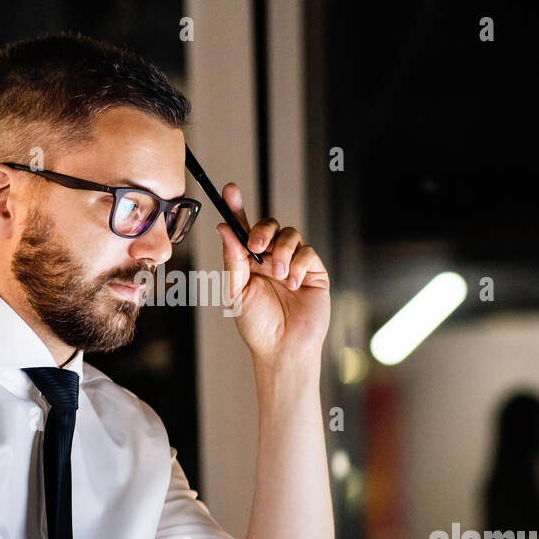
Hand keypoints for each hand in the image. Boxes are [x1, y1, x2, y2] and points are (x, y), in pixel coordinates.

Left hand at [216, 184, 330, 364]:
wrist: (282, 348)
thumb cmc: (257, 326)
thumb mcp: (236, 292)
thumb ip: (233, 260)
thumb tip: (225, 229)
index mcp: (249, 262)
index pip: (243, 229)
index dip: (237, 207)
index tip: (229, 190)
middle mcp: (271, 259)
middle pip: (270, 226)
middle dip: (263, 230)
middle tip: (257, 247)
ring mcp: (293, 264)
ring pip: (291, 235)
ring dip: (282, 251)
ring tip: (278, 274)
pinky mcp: (314, 273)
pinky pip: (308, 253)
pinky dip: (299, 264)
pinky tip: (293, 283)